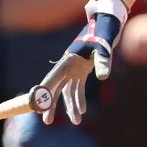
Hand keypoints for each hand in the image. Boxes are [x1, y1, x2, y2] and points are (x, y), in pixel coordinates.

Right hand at [52, 0, 128, 124]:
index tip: (38, 107)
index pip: (51, 80)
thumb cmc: (102, 33)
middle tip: (47, 121)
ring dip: (70, 106)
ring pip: (68, 91)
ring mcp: (75, 68)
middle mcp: (68, 66)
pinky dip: (79, 98)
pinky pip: (78, 87)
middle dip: (51, 105)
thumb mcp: (103, 47)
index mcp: (67, 61)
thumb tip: (103, 76)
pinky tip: (83, 110)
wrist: (107, 24)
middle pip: (55, 88)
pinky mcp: (83, 70)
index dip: (44, 94)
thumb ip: (102, 61)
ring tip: (76, 121)